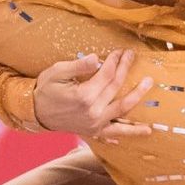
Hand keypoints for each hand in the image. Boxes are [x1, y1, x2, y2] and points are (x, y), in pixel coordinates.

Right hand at [32, 50, 153, 141]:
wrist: (36, 113)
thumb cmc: (45, 90)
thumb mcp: (57, 73)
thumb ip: (78, 66)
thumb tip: (96, 59)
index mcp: (84, 96)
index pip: (107, 74)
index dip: (114, 61)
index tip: (119, 51)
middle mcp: (93, 112)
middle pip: (116, 87)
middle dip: (125, 69)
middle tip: (132, 56)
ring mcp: (95, 124)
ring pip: (123, 111)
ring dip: (137, 98)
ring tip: (148, 86)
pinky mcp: (94, 131)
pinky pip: (114, 133)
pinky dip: (128, 133)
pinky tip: (143, 131)